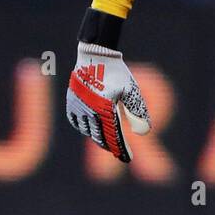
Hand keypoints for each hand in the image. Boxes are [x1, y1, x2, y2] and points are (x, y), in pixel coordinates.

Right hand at [66, 43, 150, 161]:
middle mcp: (89, 110)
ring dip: (98, 137)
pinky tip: (91, 128)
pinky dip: (84, 128)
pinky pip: (75, 121)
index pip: (114, 136)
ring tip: (107, 141)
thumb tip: (143, 133)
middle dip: (110, 146)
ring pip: (87, 130)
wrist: (95, 55)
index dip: (121, 149)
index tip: (128, 159)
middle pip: (100, 136)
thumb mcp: (131, 91)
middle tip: (119, 152)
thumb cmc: (117, 73)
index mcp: (104, 108)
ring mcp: (77, 106)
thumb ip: (137, 112)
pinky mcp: (71, 101)